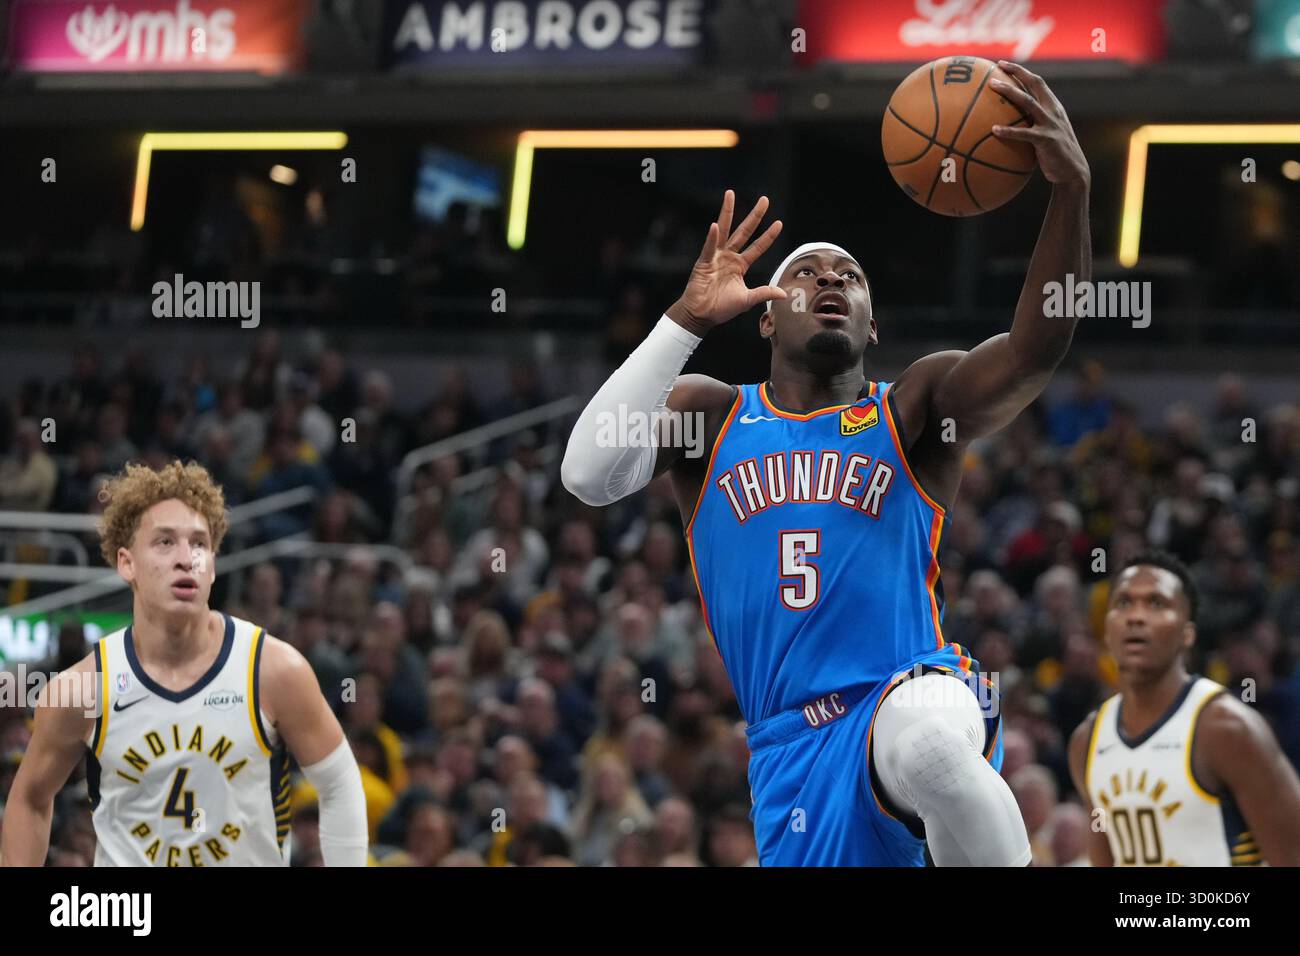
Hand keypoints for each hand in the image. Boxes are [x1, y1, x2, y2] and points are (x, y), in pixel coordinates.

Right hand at [665, 190, 785, 336]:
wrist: (701, 316)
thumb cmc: (721, 308)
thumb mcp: (747, 300)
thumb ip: (763, 293)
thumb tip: (783, 294)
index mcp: (740, 265)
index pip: (758, 247)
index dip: (768, 236)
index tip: (779, 223)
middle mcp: (729, 257)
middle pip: (744, 232)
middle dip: (754, 216)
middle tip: (764, 200)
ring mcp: (715, 257)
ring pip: (724, 230)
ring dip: (727, 212)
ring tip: (730, 194)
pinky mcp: (703, 262)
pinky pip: (708, 248)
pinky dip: (711, 238)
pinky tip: (714, 226)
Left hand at [990, 61, 1089, 189]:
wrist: (1072, 172)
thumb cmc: (1054, 156)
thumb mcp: (1046, 135)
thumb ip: (1031, 126)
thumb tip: (1004, 125)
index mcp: (1053, 107)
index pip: (1037, 82)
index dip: (1021, 71)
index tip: (1003, 64)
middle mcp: (1053, 111)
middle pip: (1035, 84)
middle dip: (1017, 72)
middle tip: (997, 65)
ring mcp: (1050, 124)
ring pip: (1028, 102)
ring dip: (1009, 91)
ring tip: (991, 86)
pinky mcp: (1046, 140)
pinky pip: (1024, 134)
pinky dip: (1009, 131)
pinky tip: (993, 130)